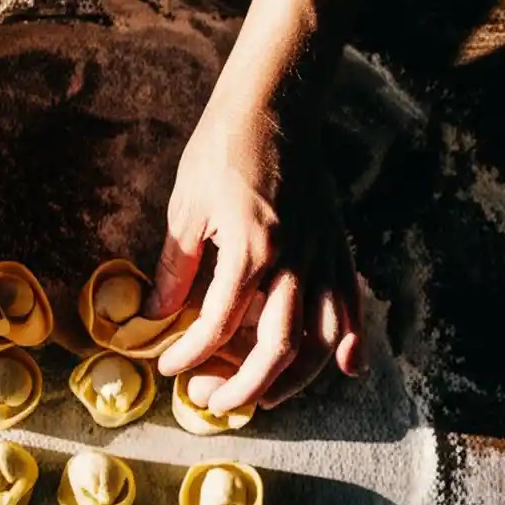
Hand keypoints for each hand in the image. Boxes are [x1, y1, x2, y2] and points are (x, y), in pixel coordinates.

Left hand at [146, 107, 364, 412]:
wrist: (275, 104)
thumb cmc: (222, 150)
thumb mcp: (186, 209)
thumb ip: (174, 269)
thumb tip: (154, 315)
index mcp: (250, 249)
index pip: (216, 325)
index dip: (188, 354)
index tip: (167, 367)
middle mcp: (293, 260)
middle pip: (277, 349)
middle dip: (243, 385)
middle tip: (211, 400)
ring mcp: (322, 255)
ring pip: (320, 339)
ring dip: (293, 380)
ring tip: (262, 397)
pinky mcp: (337, 246)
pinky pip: (350, 304)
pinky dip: (351, 340)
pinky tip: (346, 368)